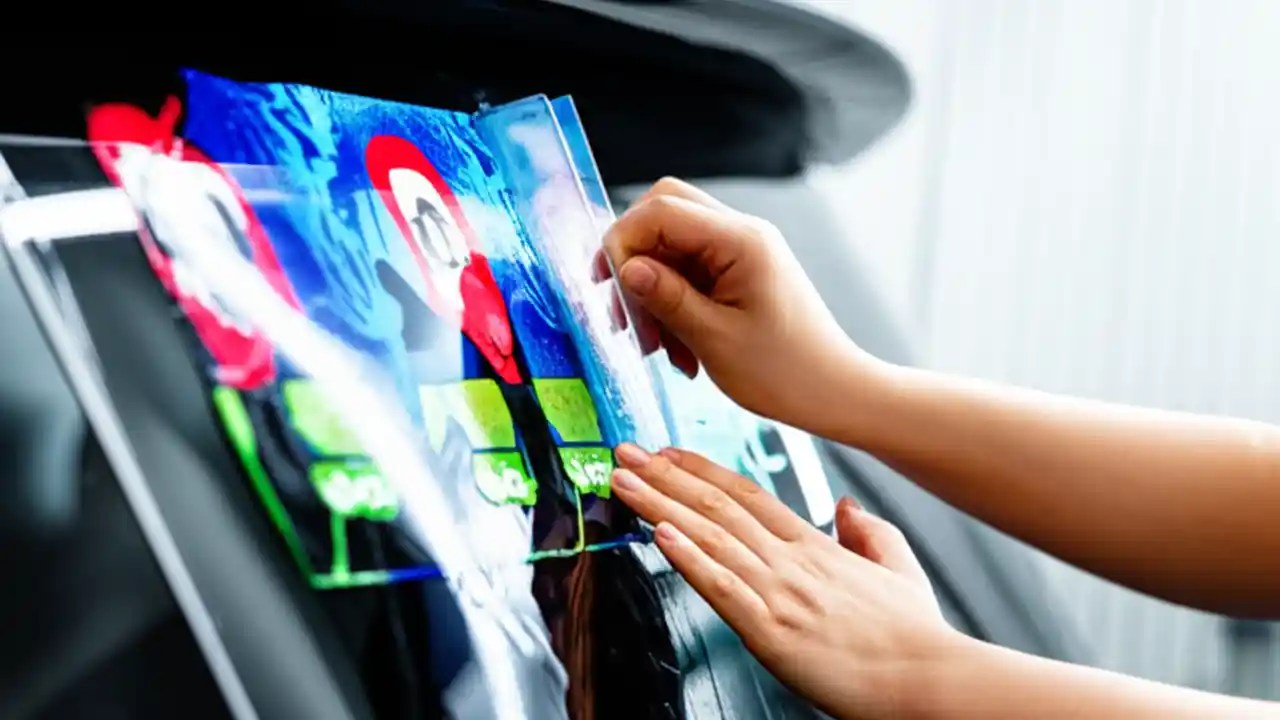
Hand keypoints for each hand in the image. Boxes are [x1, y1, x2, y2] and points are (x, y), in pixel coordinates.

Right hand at [599, 178, 874, 430]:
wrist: (834, 392)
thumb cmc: (788, 372)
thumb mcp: (715, 339)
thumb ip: (667, 297)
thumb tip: (626, 268)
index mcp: (742, 241)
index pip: (662, 210)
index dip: (624, 242)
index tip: (611, 287)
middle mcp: (743, 235)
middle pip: (664, 213)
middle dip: (634, 258)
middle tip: (623, 308)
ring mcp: (742, 252)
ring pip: (671, 246)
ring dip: (652, 291)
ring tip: (656, 345)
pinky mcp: (739, 273)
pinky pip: (688, 271)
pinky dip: (672, 304)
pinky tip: (676, 347)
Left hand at [611, 443, 964, 719]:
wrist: (931, 680)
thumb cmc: (916, 637)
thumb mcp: (900, 570)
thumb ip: (870, 533)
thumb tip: (846, 505)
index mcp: (815, 548)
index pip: (748, 497)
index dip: (703, 472)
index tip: (668, 454)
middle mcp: (791, 563)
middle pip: (718, 508)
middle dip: (665, 478)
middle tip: (626, 454)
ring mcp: (780, 593)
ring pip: (710, 539)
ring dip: (661, 507)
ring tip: (624, 483)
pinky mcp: (772, 631)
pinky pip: (722, 588)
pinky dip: (689, 560)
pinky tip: (660, 537)